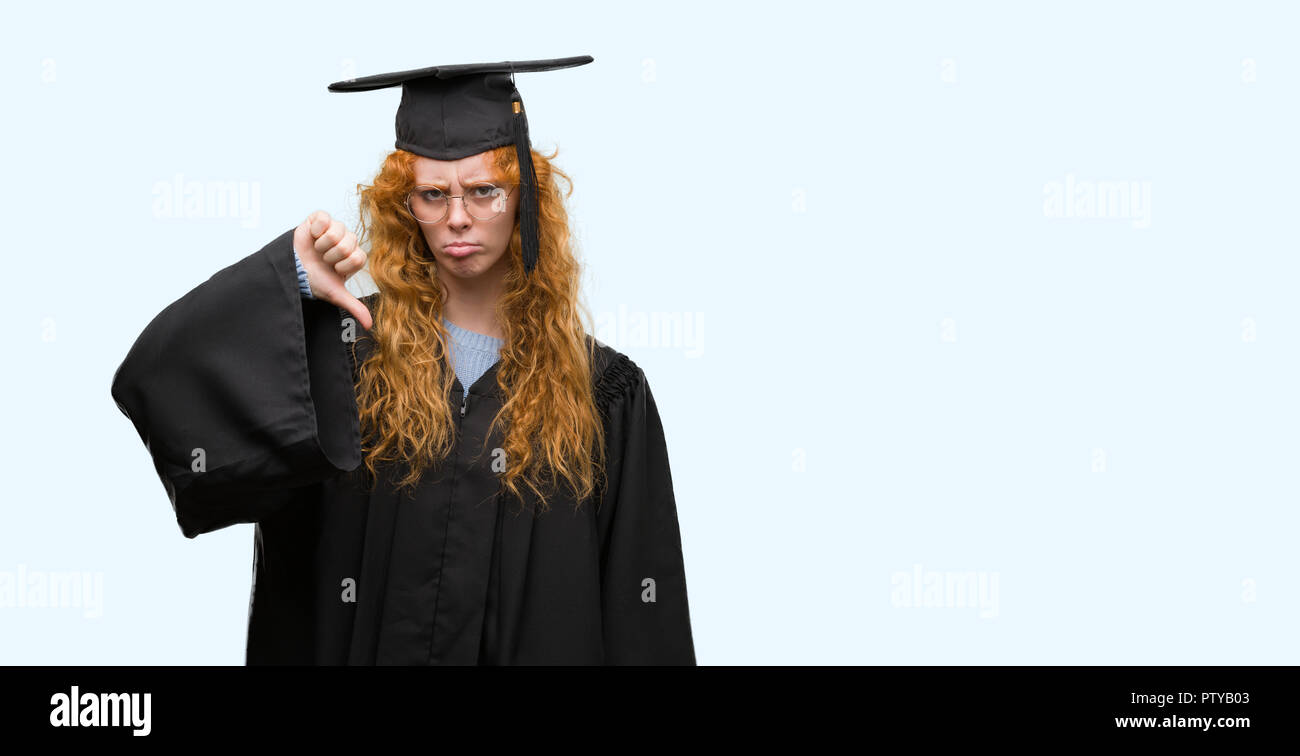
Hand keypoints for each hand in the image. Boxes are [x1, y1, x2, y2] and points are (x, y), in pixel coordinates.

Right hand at [293, 210, 372, 330]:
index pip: (359, 257)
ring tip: (317, 250)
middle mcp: (347, 241)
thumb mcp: (335, 294)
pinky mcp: (320, 218)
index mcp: (354, 256)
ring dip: (323, 244)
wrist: (293, 270)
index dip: (343, 265)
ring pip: (337, 231)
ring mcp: (334, 228)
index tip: (333, 270)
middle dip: (332, 256)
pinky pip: (324, 218)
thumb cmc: (314, 279)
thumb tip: (369, 325)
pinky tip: (312, 237)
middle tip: (323, 260)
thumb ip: (354, 306)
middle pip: (349, 244)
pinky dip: (316, 229)